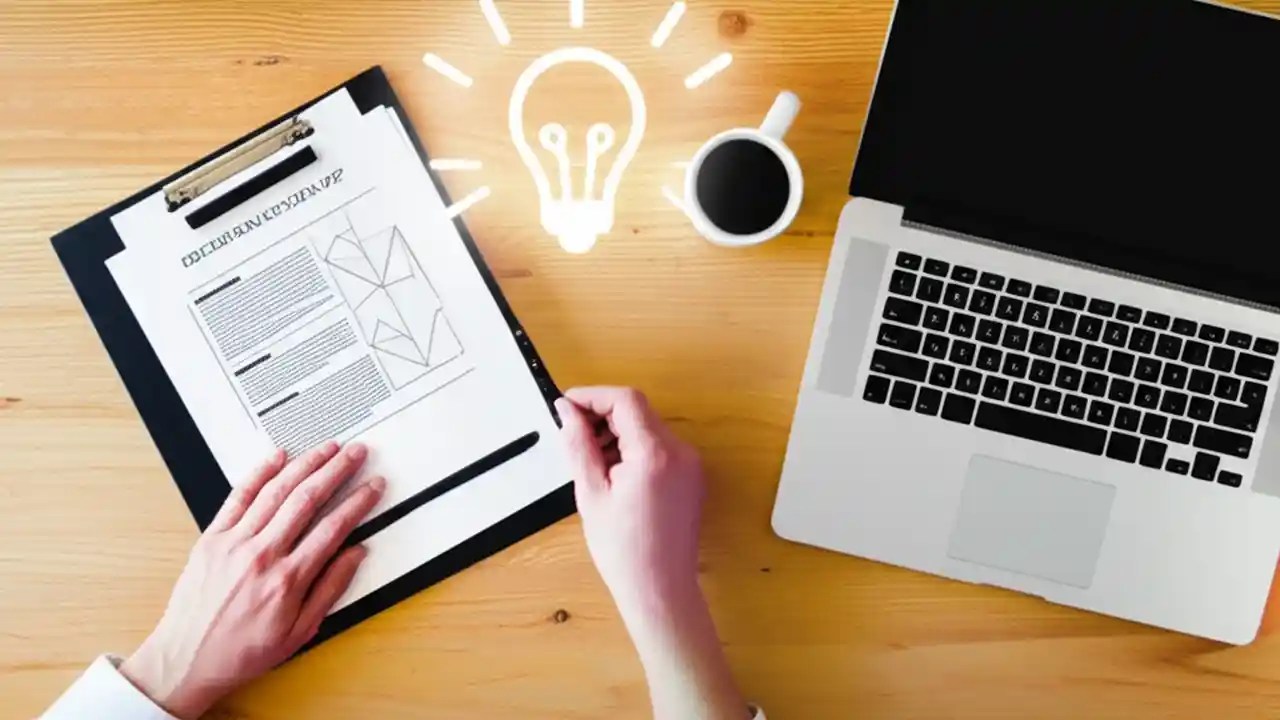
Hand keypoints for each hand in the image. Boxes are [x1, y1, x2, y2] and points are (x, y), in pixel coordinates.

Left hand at [119, 442, 384, 718]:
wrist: (186, 660)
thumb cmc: (241, 651)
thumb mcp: (299, 632)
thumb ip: (330, 589)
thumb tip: (355, 555)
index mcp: (288, 580)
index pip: (334, 527)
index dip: (358, 502)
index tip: (372, 487)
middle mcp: (262, 555)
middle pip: (308, 499)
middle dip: (337, 470)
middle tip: (355, 453)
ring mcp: (234, 543)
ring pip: (276, 491)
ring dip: (306, 464)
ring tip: (326, 449)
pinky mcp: (211, 538)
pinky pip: (238, 497)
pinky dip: (259, 473)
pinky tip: (277, 457)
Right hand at [555, 387, 704, 615]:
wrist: (661, 590)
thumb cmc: (623, 550)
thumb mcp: (590, 493)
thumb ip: (579, 445)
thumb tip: (567, 411)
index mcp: (655, 454)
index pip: (625, 400)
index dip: (592, 396)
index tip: (566, 405)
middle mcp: (680, 452)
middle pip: (638, 411)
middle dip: (602, 415)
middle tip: (572, 434)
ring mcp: (691, 464)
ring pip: (648, 427)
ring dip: (617, 432)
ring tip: (591, 460)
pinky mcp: (692, 476)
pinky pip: (659, 447)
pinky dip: (634, 448)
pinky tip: (613, 472)